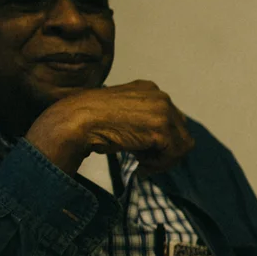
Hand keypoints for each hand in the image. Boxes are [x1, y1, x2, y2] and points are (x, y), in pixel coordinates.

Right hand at [24, 79, 194, 174]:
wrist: (74, 121)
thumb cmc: (88, 121)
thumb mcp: (118, 114)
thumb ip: (139, 119)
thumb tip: (159, 142)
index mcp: (148, 89)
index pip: (170, 118)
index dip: (159, 139)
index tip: (141, 152)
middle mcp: (159, 95)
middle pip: (180, 131)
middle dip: (163, 149)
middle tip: (142, 161)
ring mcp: (162, 110)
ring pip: (182, 144)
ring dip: (163, 159)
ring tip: (141, 164)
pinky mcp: (161, 127)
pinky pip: (175, 154)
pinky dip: (160, 165)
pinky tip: (141, 166)